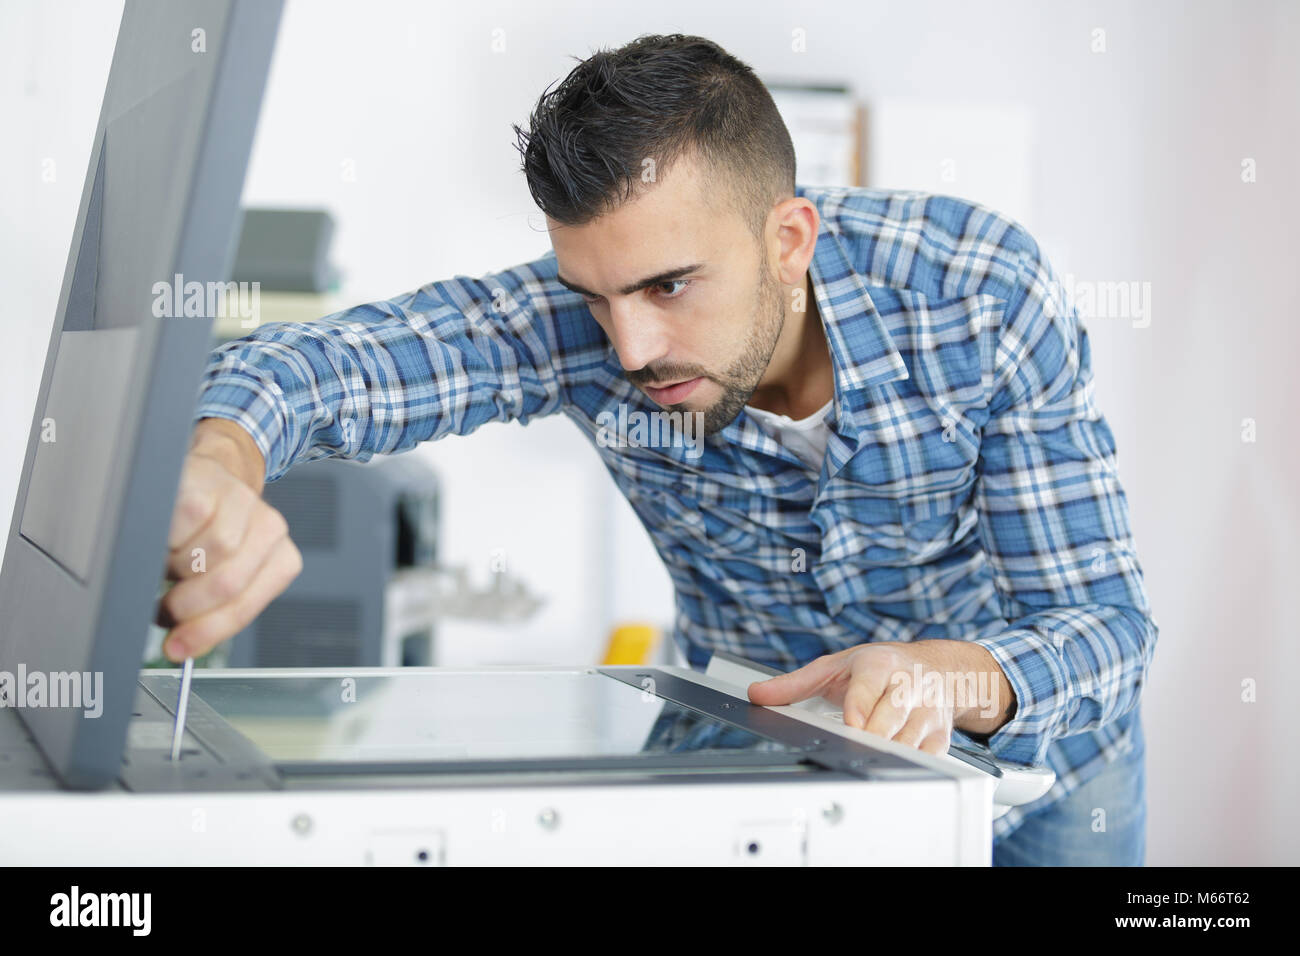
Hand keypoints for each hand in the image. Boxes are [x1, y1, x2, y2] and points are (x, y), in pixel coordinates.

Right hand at [155, 419, 301, 661]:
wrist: (206, 476)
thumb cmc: (210, 533)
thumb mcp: (221, 576)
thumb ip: (212, 612)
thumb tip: (180, 648)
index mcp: (281, 558)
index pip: (243, 607)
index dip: (205, 632)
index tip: (176, 649)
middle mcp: (271, 528)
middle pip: (226, 584)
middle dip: (186, 606)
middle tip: (164, 610)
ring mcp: (244, 504)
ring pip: (204, 556)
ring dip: (175, 569)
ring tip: (169, 563)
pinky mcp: (211, 485)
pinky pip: (183, 525)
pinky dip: (165, 539)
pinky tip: (165, 537)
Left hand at [747, 640, 1015, 755]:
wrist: (937, 669)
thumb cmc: (881, 667)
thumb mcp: (834, 666)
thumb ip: (794, 683)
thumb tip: (757, 694)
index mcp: (878, 665)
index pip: (869, 687)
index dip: (861, 707)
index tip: (852, 725)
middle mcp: (907, 685)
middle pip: (892, 716)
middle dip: (872, 736)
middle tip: (852, 750)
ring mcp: (927, 711)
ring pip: (910, 740)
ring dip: (888, 754)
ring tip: (868, 762)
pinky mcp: (940, 735)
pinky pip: (928, 756)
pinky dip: (911, 766)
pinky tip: (893, 769)